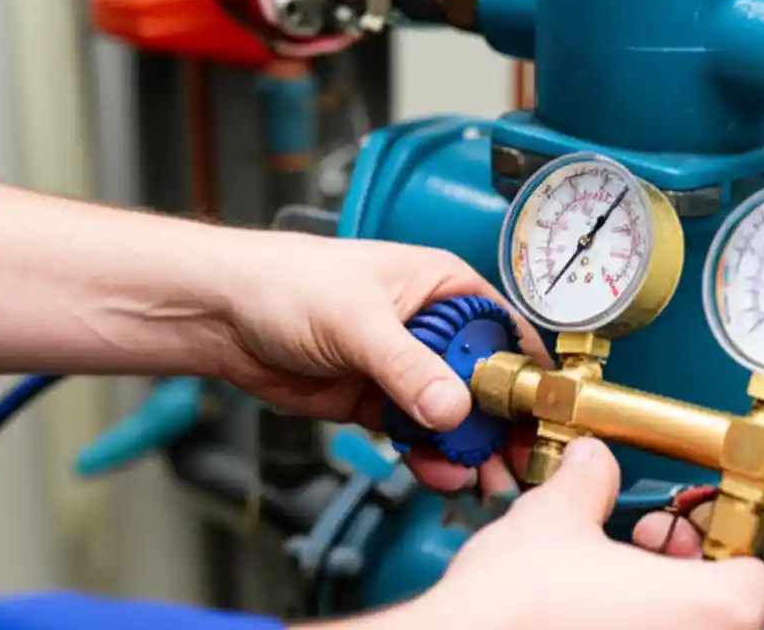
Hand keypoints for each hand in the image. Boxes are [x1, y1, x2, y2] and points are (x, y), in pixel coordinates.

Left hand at [213, 230, 550, 491]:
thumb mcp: (357, 319)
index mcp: (443, 286)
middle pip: (485, 383)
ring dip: (466, 450)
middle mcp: (431, 327)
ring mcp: (404, 367)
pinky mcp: (377, 401)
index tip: (539, 416)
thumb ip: (408, 366)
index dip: (525, 375)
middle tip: (512, 464)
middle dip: (498, 427)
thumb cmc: (286, 281)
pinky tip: (439, 474)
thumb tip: (452, 406)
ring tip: (480, 481)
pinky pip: (416, 435)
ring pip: (453, 417)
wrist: (224, 316)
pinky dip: (429, 457)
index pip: (504, 331)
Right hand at [311, 438, 763, 629]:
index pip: (756, 579)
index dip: (718, 543)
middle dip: (680, 568)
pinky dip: (624, 627)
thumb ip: (586, 480)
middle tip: (643, 541)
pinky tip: (583, 613)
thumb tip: (590, 463)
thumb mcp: (553, 519)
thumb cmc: (510, 611)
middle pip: (723, 610)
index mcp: (711, 611)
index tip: (685, 526)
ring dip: (652, 601)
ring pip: (680, 629)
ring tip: (606, 576)